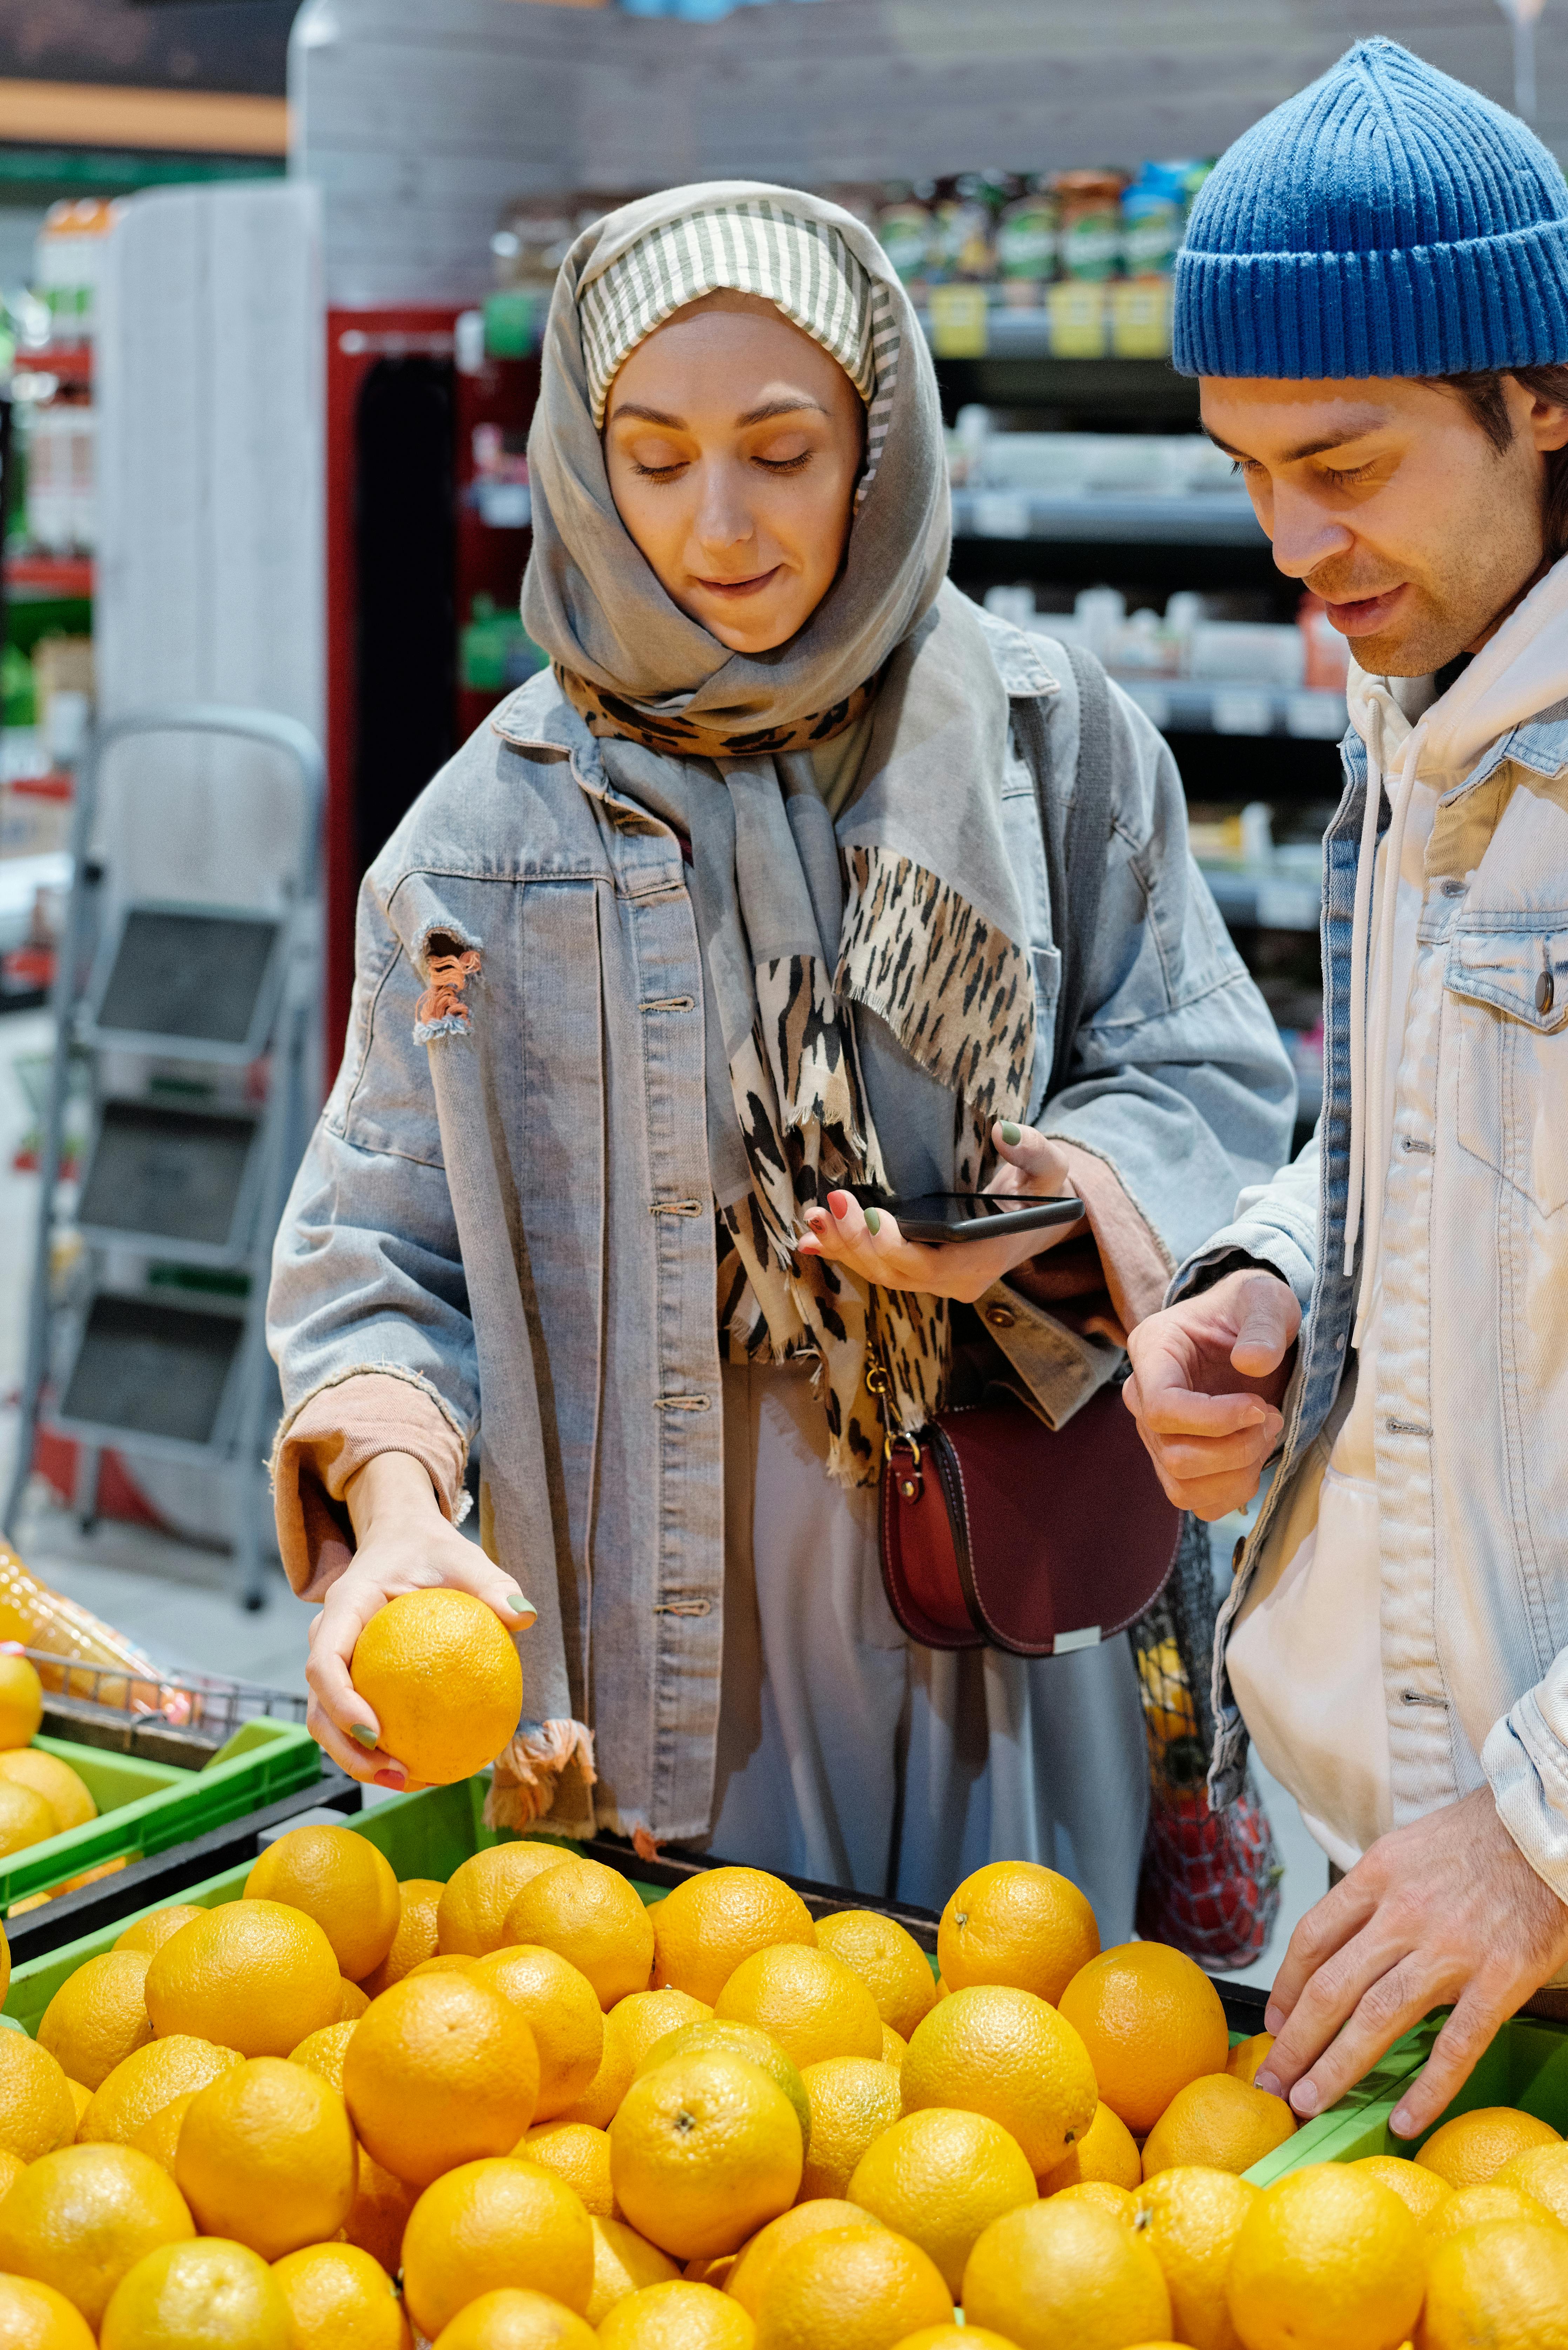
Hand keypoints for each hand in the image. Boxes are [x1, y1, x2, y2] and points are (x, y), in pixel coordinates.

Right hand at [304, 1451, 533, 1787]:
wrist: (403, 1540)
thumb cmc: (435, 1551)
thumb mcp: (466, 1560)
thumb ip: (493, 1586)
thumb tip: (525, 1617)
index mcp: (345, 1606)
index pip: (324, 1661)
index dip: (340, 1702)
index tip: (376, 1732)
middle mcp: (328, 1637)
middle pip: (318, 1706)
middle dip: (347, 1750)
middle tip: (398, 1774)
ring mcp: (335, 1662)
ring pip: (329, 1722)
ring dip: (357, 1760)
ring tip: (409, 1782)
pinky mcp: (350, 1678)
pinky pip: (355, 1718)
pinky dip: (377, 1747)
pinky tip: (423, 1765)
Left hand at [795, 1121, 1084, 1306]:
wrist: (1033, 1224)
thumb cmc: (1040, 1195)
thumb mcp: (1051, 1171)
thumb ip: (1036, 1152)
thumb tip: (1006, 1130)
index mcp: (981, 1262)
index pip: (930, 1265)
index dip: (895, 1246)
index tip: (870, 1213)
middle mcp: (953, 1281)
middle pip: (894, 1273)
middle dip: (858, 1243)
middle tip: (834, 1204)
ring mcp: (931, 1280)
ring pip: (878, 1274)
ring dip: (842, 1248)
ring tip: (813, 1216)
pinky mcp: (914, 1271)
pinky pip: (873, 1269)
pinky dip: (840, 1255)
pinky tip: (810, 1241)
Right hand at [1121, 1266, 1299, 1518]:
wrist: (1250, 1330)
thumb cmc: (1251, 1310)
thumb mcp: (1266, 1299)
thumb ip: (1264, 1324)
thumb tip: (1251, 1364)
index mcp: (1152, 1350)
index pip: (1163, 1407)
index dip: (1216, 1420)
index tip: (1261, 1405)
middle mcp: (1141, 1397)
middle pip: (1175, 1454)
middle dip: (1237, 1448)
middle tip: (1273, 1416)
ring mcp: (1155, 1435)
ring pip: (1183, 1487)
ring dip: (1238, 1473)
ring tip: (1266, 1436)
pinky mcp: (1175, 1462)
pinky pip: (1196, 1502)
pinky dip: (1233, 1493)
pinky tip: (1254, 1460)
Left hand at [1256, 1789, 1567, 2136]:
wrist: (1543, 1825)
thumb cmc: (1476, 1839)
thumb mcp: (1404, 1849)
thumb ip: (1371, 1896)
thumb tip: (1336, 1948)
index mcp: (1377, 1876)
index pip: (1313, 1939)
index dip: (1285, 1987)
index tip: (1274, 2023)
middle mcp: (1404, 1913)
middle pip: (1331, 1988)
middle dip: (1296, 2043)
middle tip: (1275, 2083)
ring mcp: (1452, 1949)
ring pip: (1378, 2018)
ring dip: (1338, 2066)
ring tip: (1310, 2102)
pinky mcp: (1500, 1977)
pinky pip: (1456, 2044)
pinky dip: (1428, 2088)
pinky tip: (1405, 2119)